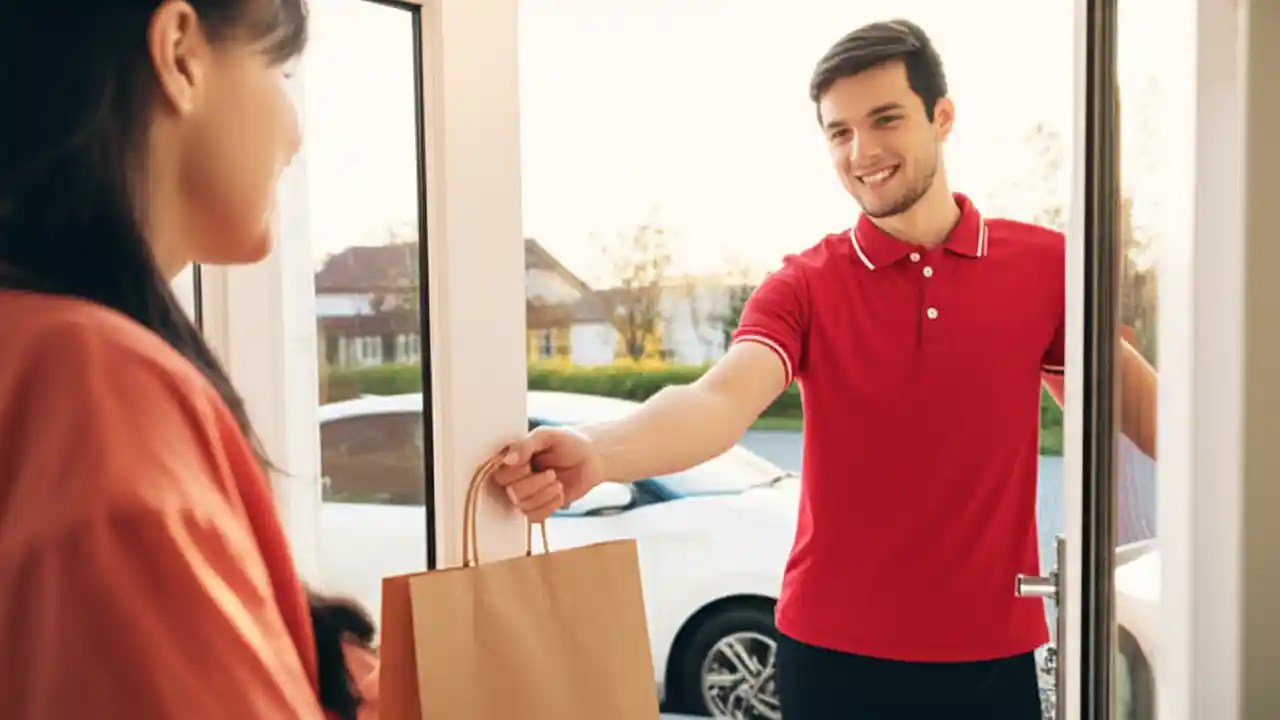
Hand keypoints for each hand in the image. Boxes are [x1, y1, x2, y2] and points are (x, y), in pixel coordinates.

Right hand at [490, 426, 605, 522]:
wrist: (592, 457)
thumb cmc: (569, 442)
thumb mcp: (547, 435)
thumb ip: (525, 445)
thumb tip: (508, 459)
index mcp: (513, 460)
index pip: (501, 476)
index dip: (517, 473)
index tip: (531, 463)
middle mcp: (516, 479)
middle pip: (512, 494)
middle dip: (535, 484)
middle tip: (552, 473)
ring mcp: (528, 495)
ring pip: (524, 507)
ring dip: (545, 495)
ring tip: (558, 483)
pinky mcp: (540, 507)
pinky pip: (535, 517)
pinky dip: (550, 506)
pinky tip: (560, 494)